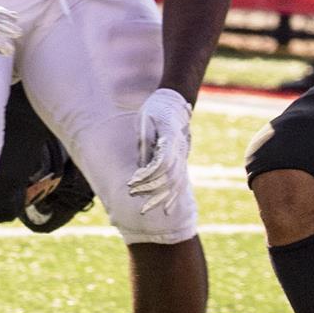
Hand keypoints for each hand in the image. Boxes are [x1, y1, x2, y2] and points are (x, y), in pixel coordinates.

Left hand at [129, 87, 192, 216]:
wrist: (173, 103)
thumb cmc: (155, 110)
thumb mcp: (146, 122)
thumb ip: (145, 142)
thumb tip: (142, 165)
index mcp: (170, 139)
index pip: (162, 164)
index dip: (147, 176)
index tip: (131, 182)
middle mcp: (179, 151)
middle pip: (168, 177)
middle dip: (150, 191)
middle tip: (132, 195)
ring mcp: (182, 157)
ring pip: (175, 183)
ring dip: (159, 198)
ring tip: (145, 210)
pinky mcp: (181, 162)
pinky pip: (180, 183)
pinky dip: (173, 197)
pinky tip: (166, 210)